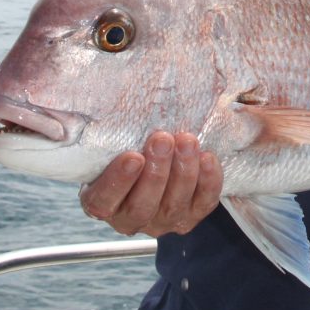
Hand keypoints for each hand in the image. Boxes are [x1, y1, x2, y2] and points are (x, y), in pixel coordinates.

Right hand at [79, 131, 222, 236]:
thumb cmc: (127, 148)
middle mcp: (131, 219)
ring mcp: (162, 221)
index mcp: (102, 204)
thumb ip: (107, 133)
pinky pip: (202, 204)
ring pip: (173, 206)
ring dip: (183, 172)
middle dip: (156, 172)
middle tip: (162, 139)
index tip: (132, 156)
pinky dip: (208, 182)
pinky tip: (207, 158)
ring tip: (186, 141)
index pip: (104, 201)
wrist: (157, 162)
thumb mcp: (110, 144)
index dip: (119, 181)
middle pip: (143, 205)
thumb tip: (101, 87)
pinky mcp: (191, 217)